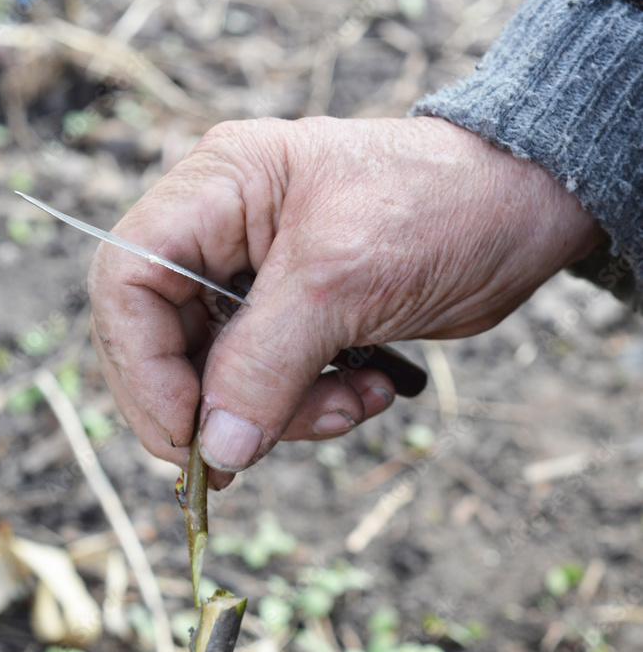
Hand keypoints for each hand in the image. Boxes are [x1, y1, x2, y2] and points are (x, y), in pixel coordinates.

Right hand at [89, 116, 600, 483]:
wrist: (523, 210)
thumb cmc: (439, 207)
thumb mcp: (341, 281)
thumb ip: (264, 366)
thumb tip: (213, 448)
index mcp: (215, 192)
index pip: (127, 281)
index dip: (142, 366)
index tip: (186, 433)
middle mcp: (224, 236)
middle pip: (166, 342)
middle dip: (215, 406)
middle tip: (245, 458)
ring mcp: (261, 284)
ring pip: (225, 379)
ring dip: (284, 415)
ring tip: (350, 406)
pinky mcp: (301, 322)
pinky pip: (277, 388)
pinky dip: (318, 408)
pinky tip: (371, 392)